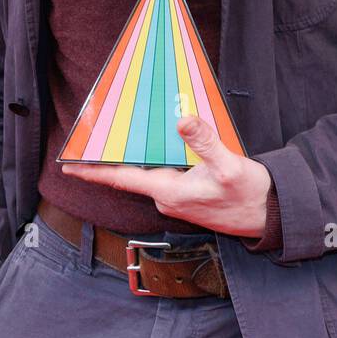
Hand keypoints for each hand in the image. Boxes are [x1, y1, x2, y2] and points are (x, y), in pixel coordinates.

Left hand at [60, 115, 271, 236]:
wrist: (269, 216)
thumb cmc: (248, 195)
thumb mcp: (229, 165)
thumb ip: (205, 142)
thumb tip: (183, 121)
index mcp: (169, 191)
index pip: (122, 179)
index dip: (94, 172)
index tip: (68, 166)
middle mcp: (167, 197)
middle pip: (133, 172)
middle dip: (115, 155)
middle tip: (98, 131)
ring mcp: (176, 198)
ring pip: (151, 171)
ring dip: (140, 155)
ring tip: (129, 131)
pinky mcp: (186, 195)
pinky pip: (165, 174)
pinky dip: (160, 158)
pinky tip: (164, 143)